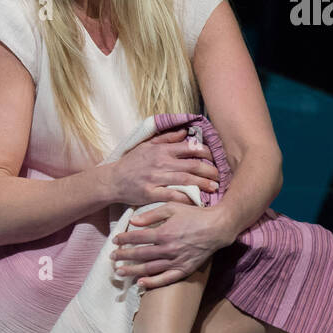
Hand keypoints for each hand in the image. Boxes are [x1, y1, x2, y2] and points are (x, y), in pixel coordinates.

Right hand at [104, 129, 219, 206]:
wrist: (112, 180)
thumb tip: (184, 131)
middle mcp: (160, 163)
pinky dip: (186, 198)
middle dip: (209, 171)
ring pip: (186, 180)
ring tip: (214, 188)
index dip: (206, 153)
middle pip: (192, 166)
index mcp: (161, 150)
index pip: (189, 148)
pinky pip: (172, 196)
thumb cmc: (131, 163)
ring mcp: (156, 179)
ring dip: (203, 185)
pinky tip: (197, 201)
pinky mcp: (151, 194)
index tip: (214, 158)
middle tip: (219, 176)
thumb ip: (166, 138)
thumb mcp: (146, 145)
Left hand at [109, 203, 230, 289]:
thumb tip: (133, 221)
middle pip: (140, 254)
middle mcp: (169, 249)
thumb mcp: (173, 207)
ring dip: (133, 271)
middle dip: (124, 256)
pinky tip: (141, 284)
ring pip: (150, 268)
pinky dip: (153, 283)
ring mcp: (177, 261)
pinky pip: (166, 279)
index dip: (124, 239)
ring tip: (120, 272)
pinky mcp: (185, 269)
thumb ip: (152, 214)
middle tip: (112, 258)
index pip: (138, 237)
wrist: (218, 227)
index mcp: (164, 233)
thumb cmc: (195, 215)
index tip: (114, 241)